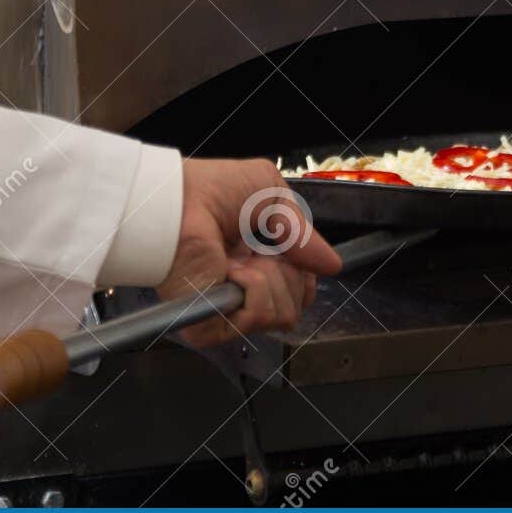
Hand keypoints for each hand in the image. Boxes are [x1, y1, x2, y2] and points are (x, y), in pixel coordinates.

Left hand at [162, 158, 341, 346]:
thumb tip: (334, 265)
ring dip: (270, 278)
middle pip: (296, 306)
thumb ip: (305, 233)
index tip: (293, 254)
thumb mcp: (274, 196)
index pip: (298, 291)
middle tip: (261, 251)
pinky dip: (254, 290)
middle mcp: (242, 290)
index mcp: (255, 264)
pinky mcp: (210, 323)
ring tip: (240, 260)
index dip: (305, 276)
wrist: (177, 200)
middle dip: (290, 274)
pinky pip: (257, 317)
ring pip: (282, 314)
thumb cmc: (212, 189)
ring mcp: (227, 309)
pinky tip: (231, 271)